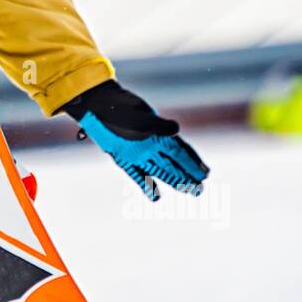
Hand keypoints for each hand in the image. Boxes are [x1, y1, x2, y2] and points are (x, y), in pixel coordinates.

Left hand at [63, 80, 208, 201]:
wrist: (96, 104)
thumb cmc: (119, 108)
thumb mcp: (139, 116)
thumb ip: (158, 126)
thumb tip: (177, 129)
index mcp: (157, 134)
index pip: (179, 152)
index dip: (192, 163)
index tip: (204, 174)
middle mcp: (150, 145)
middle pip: (173, 164)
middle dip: (187, 176)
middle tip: (200, 189)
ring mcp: (136, 152)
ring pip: (160, 170)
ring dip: (174, 181)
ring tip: (188, 191)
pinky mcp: (122, 158)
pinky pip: (137, 175)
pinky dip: (146, 185)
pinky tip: (155, 197)